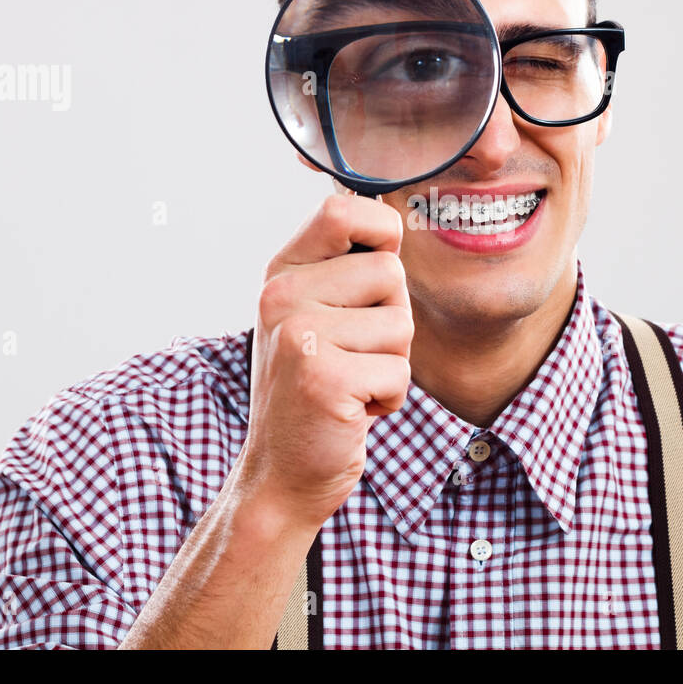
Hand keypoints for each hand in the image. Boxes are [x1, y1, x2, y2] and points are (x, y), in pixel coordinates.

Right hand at [233, 192, 413, 529]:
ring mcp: (298, 334)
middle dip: (393, 321)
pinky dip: (389, 400)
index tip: (373, 279)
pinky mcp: (322, 377)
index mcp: (282, 272)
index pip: (342, 208)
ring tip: (352, 383)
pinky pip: (399, 373)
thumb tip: (393, 219)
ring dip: (392, 363)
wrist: (280, 474)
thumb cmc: (317, 390)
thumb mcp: (317, 317)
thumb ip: (345, 271)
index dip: (380, 233)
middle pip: (391, 272)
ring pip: (402, 324)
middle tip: (354, 356)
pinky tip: (352, 410)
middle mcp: (281, 294)